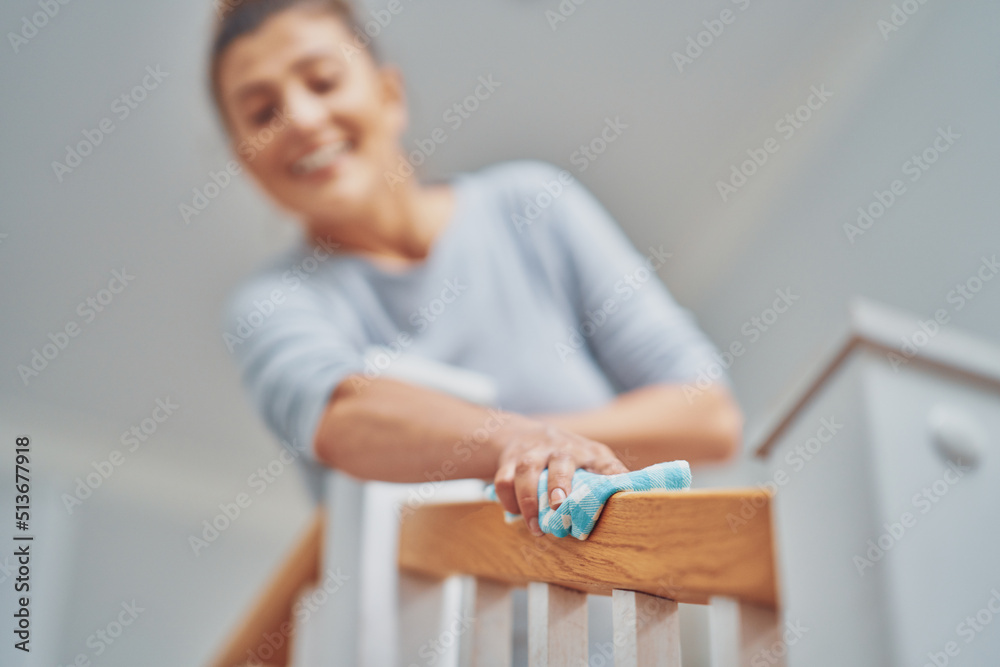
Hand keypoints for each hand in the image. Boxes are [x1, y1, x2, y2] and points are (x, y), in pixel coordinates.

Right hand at [491, 416, 629, 535]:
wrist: (522, 434)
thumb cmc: (566, 457)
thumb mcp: (589, 461)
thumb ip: (606, 478)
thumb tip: (637, 501)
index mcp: (588, 452)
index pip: (606, 463)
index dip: (613, 477)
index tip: (622, 496)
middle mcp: (561, 448)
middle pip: (560, 461)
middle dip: (559, 485)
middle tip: (558, 507)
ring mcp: (533, 452)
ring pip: (527, 470)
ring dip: (529, 500)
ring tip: (536, 528)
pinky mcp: (509, 460)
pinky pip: (503, 480)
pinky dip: (508, 501)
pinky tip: (516, 515)